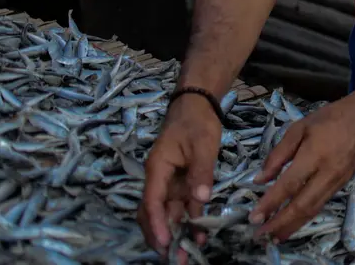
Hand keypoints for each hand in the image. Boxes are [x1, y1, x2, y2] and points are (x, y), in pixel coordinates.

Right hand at [138, 93, 222, 253]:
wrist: (197, 105)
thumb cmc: (197, 121)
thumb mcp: (202, 144)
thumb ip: (201, 171)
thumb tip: (200, 199)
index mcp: (158, 168)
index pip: (152, 200)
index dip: (157, 223)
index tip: (166, 241)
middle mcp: (160, 178)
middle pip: (153, 213)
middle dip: (161, 236)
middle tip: (173, 257)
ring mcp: (170, 182)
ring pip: (167, 213)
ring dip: (175, 232)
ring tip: (185, 253)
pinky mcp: (182, 182)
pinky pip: (182, 205)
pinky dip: (189, 220)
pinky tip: (199, 235)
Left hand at [249, 92, 354, 240]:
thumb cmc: (329, 119)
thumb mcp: (299, 128)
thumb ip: (278, 154)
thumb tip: (260, 179)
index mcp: (314, 154)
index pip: (289, 184)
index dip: (271, 202)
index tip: (254, 217)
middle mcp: (327, 172)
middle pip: (302, 204)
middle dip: (280, 222)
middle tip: (260, 235)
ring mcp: (337, 181)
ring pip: (313, 209)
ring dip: (292, 226)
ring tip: (274, 238)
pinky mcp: (342, 185)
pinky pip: (321, 205)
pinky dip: (305, 218)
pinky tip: (292, 224)